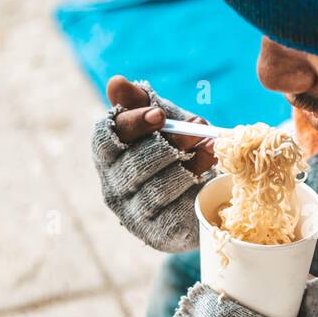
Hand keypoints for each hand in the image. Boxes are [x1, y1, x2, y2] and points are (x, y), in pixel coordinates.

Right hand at [92, 77, 216, 252]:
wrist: (203, 195)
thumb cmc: (177, 151)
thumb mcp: (164, 123)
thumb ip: (142, 103)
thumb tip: (116, 82)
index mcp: (108, 156)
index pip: (105, 138)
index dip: (132, 124)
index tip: (160, 115)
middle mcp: (112, 187)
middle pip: (134, 164)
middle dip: (170, 144)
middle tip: (198, 131)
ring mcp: (132, 214)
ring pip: (156, 189)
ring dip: (188, 166)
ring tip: (212, 150)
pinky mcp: (156, 234)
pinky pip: (174, 211)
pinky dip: (194, 190)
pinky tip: (208, 177)